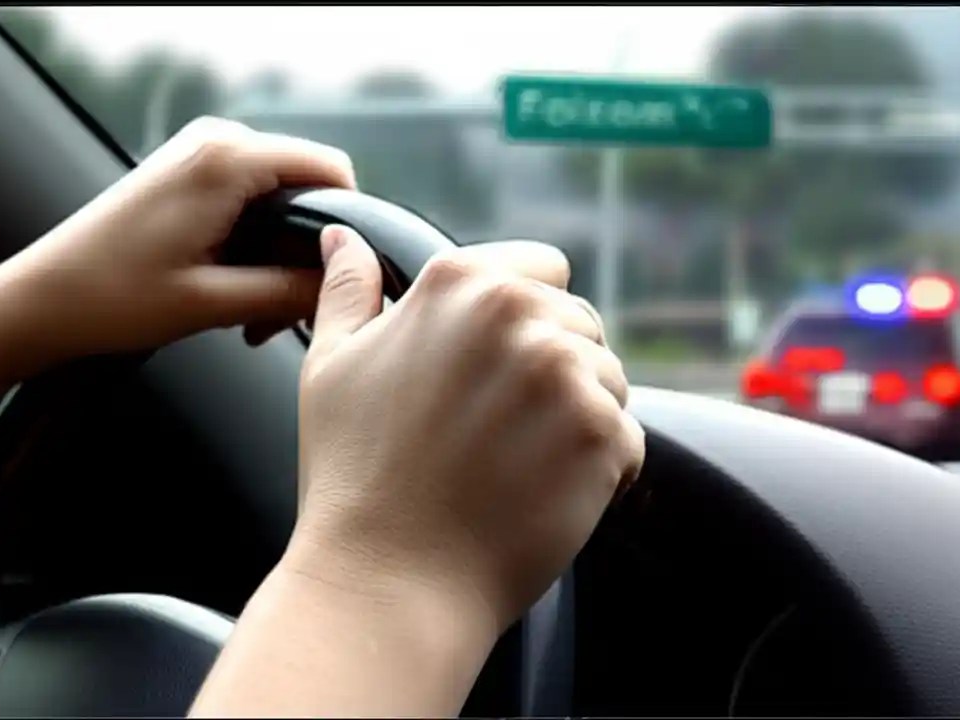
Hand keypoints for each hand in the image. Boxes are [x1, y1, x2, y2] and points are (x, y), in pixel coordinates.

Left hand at [0, 116, 355, 361]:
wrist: (39, 300)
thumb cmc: (107, 297)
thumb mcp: (211, 304)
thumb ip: (287, 293)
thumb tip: (340, 289)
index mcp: (225, 159)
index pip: (330, 169)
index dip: (345, 226)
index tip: (333, 280)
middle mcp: (214, 141)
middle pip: (305, 186)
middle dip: (304, 251)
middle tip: (278, 315)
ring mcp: (197, 154)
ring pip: (278, 199)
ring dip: (276, 257)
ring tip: (249, 314)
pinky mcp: (185, 173)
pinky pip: (247, 201)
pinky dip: (251, 246)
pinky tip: (228, 292)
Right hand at [288, 225, 644, 634]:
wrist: (388, 578)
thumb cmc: (354, 476)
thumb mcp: (331, 366)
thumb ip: (347, 291)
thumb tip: (344, 239)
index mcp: (457, 282)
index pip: (543, 270)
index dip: (525, 320)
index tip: (492, 372)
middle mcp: (517, 313)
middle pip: (581, 324)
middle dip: (554, 370)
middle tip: (495, 431)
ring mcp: (564, 372)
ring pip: (609, 380)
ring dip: (578, 420)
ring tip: (513, 466)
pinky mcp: (601, 433)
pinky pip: (627, 440)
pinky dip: (598, 473)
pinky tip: (538, 495)